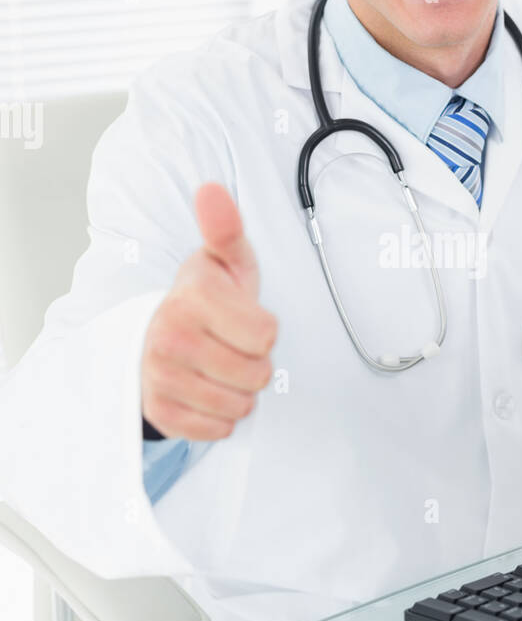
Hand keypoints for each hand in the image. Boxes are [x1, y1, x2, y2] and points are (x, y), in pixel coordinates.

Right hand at [141, 183, 277, 439]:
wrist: (155, 338)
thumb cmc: (206, 299)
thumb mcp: (223, 262)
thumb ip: (225, 229)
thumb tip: (212, 190)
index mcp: (192, 296)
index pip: (267, 336)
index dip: (265, 331)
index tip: (242, 319)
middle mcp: (169, 335)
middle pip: (257, 375)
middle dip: (254, 364)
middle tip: (230, 347)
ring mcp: (159, 376)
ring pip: (239, 405)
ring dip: (238, 392)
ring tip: (218, 369)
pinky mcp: (159, 411)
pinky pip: (217, 430)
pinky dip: (219, 417)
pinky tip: (205, 392)